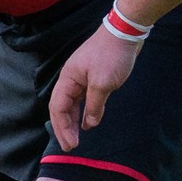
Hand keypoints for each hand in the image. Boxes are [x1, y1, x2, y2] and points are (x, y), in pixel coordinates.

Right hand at [48, 25, 140, 150]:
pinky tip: (86, 121)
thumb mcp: (104, 84)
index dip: (62, 127)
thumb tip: (89, 123)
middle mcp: (70, 79)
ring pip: (71, 103)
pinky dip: (82, 111)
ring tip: (75, 138)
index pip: (58, 108)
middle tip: (70, 147)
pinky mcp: (91, 77)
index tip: (70, 145)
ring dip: (72, 121)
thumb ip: (95, 105)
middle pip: (61, 107)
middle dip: (64, 127)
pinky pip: (81, 99)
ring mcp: (80, 78)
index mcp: (68, 79)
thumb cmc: (111, 56)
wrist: (123, 33)